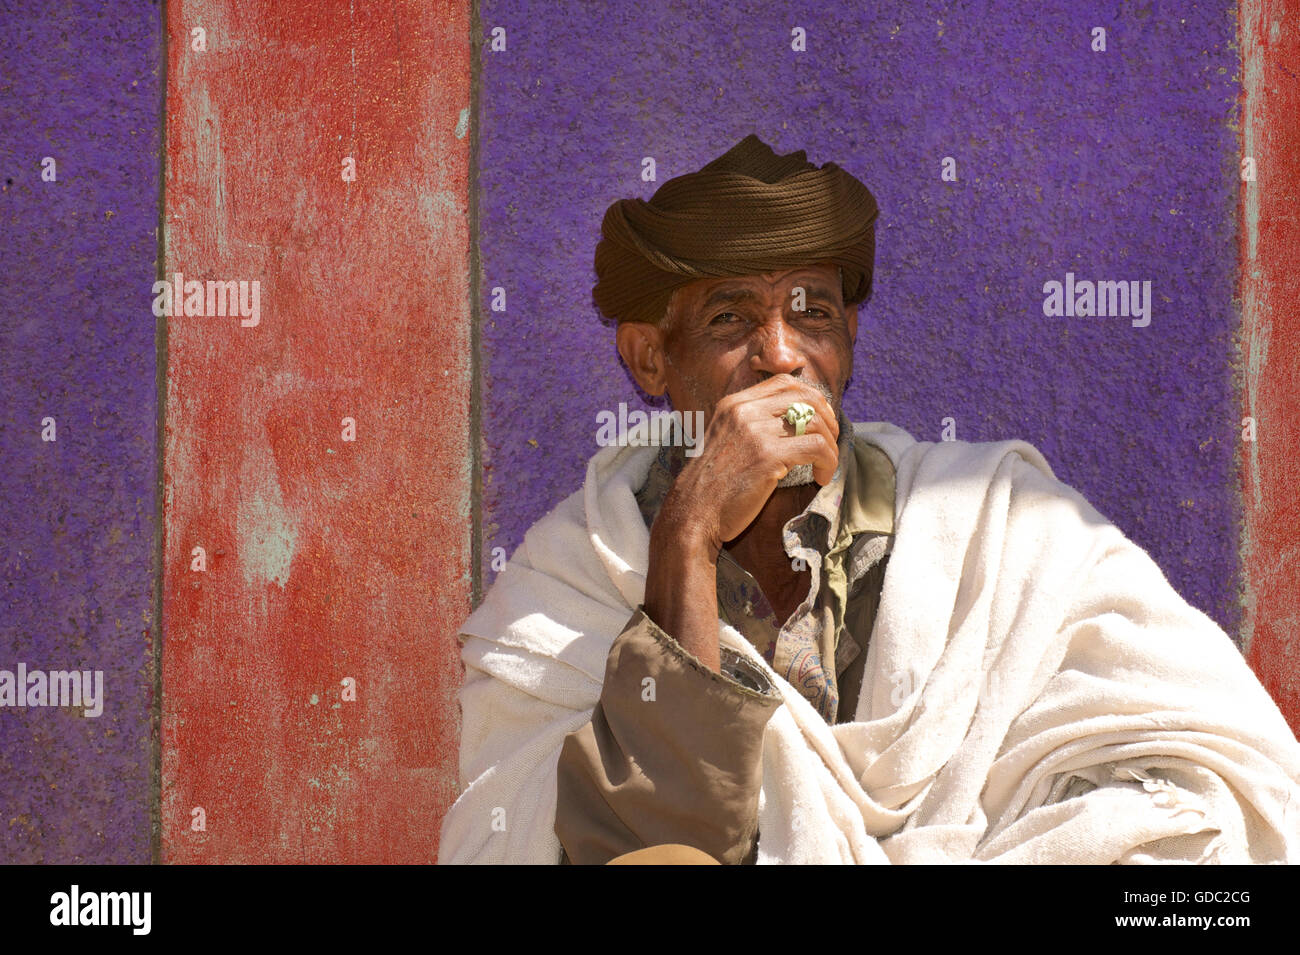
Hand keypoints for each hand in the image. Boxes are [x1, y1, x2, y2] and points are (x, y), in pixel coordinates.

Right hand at [656, 374, 839, 556]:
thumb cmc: (713, 485)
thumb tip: (796, 420)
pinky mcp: (768, 456)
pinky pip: (817, 448)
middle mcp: (744, 411)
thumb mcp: (727, 440)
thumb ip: (753, 424)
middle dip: (828, 419)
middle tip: (831, 443)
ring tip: (826, 466)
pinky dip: (829, 462)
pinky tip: (821, 478)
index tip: (820, 420)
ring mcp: (756, 431)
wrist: (694, 513)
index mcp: (734, 403)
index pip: (784, 382)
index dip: (811, 397)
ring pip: (816, 423)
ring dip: (831, 446)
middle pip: (805, 397)